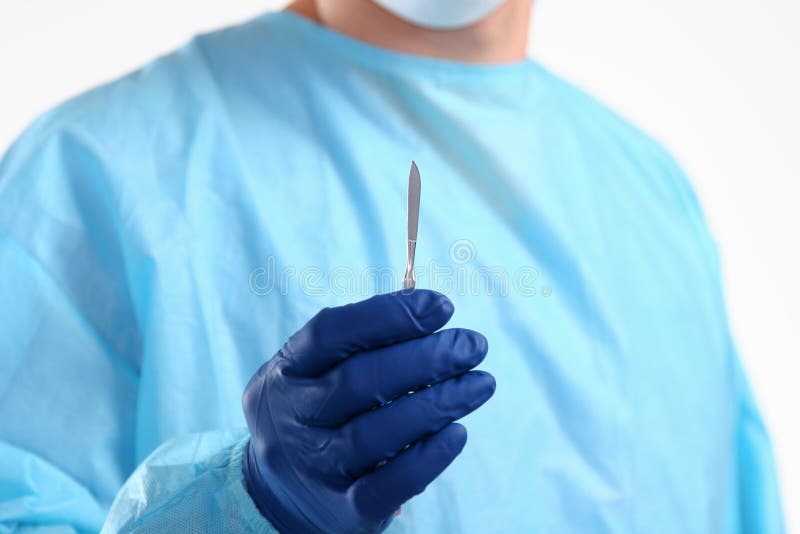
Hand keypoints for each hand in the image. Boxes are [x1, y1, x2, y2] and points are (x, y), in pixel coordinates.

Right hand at [242, 290, 494, 532]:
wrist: (276, 497)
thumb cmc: (314, 414)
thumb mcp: (313, 372)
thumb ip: (359, 342)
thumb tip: (430, 310)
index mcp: (285, 372)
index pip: (331, 333)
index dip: (389, 315)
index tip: (442, 306)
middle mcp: (291, 419)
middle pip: (361, 381)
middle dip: (427, 358)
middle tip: (473, 345)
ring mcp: (314, 468)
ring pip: (379, 433)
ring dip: (439, 403)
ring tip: (481, 383)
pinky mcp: (342, 511)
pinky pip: (391, 484)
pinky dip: (430, 457)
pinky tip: (459, 431)